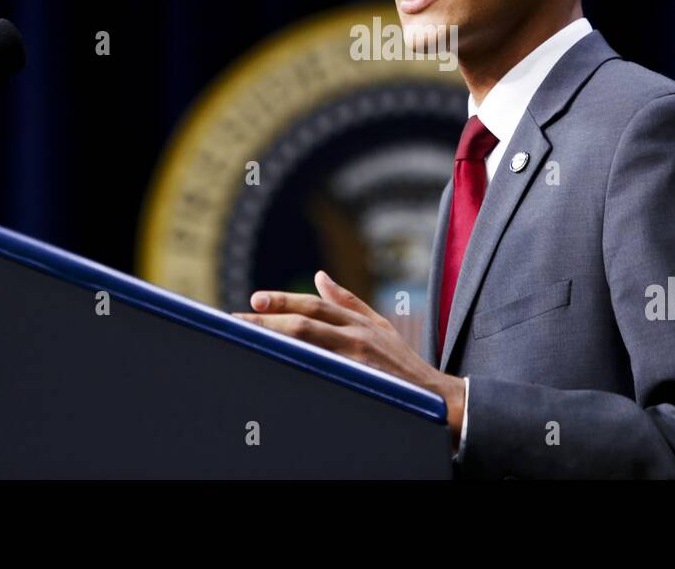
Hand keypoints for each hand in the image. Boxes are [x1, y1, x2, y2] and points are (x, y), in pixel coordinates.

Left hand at [231, 271, 465, 450]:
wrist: (434, 398)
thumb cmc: (401, 363)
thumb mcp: (377, 326)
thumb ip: (347, 302)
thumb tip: (319, 276)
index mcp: (358, 321)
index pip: (314, 305)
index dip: (284, 301)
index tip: (256, 300)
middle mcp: (357, 335)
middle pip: (307, 319)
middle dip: (271, 317)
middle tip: (239, 317)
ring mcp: (359, 358)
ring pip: (310, 341)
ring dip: (276, 338)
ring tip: (248, 338)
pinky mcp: (361, 379)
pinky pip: (324, 369)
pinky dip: (300, 363)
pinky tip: (277, 364)